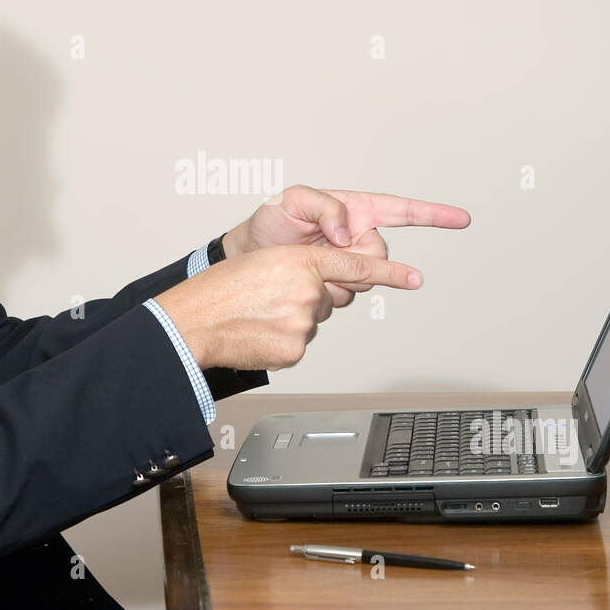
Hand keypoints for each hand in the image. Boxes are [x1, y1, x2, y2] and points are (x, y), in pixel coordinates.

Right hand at [155, 244, 422, 371]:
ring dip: (292, 320)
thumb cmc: (221, 290)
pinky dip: (282, 340)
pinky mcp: (296, 349)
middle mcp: (309, 290)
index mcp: (303, 260)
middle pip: (329, 298)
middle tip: (272, 298)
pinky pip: (300, 344)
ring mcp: (304, 322)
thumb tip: (320, 288)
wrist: (194, 322)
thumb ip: (301, 268)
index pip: (357, 267)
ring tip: (259, 315)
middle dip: (309, 298)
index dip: (390, 273)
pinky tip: (259, 334)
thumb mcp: (265, 260)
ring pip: (313, 321)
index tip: (415, 278)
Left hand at [222, 185, 470, 306]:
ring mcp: (350, 264)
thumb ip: (324, 208)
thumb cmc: (270, 223)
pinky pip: (348, 296)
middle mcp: (358, 237)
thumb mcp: (291, 201)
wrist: (249, 257)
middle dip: (359, 259)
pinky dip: (330, 292)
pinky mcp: (339, 286)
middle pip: (382, 255)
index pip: (402, 211)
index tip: (461, 219)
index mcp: (356, 210)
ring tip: (310, 264)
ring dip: (341, 278)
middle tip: (327, 251)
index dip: (433, 214)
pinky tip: (310, 281)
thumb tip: (349, 232)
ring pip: (367, 281)